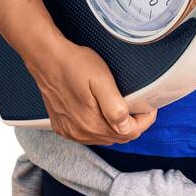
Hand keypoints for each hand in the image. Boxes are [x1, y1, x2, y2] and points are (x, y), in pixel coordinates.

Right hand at [23, 34, 156, 144]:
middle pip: (118, 137)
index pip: (130, 134)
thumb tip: (127, 126)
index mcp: (92, 124)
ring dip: (116, 127)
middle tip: (138, 106)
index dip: (144, 121)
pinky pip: (88, 134)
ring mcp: (70, 131)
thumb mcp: (101, 80)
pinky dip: (99, 127)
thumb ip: (115, 107)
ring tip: (121, 108)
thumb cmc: (74, 64)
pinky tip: (100, 112)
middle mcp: (81, 133)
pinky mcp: (62, 126)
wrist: (47, 58)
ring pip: (103, 137)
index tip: (148, 107)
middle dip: (132, 124)